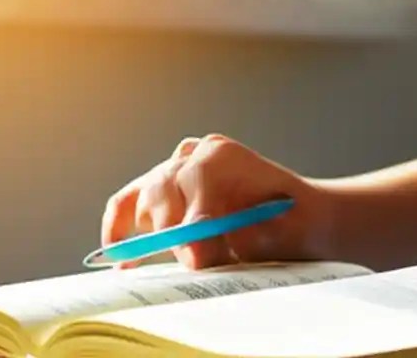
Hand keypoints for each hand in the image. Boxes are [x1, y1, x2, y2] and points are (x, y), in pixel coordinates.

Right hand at [100, 134, 327, 269]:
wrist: (297, 220)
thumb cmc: (290, 224)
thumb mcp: (275, 232)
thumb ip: (240, 237)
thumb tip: (194, 251)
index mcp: (222, 156)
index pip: (195, 179)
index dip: (195, 220)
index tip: (200, 255)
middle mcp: (193, 155)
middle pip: (162, 189)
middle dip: (175, 233)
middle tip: (196, 262)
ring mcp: (172, 171)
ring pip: (144, 200)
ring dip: (157, 235)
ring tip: (185, 258)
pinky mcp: (159, 192)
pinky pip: (127, 204)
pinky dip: (120, 229)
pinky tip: (121, 259)